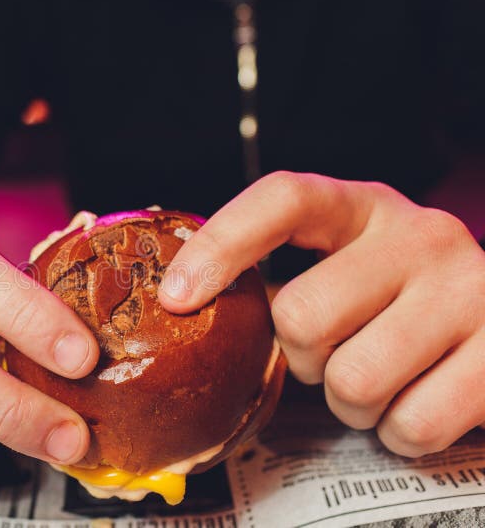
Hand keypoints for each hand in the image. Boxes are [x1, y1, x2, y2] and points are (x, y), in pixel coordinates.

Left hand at [159, 171, 484, 456]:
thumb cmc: (397, 302)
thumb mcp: (345, 266)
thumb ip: (282, 278)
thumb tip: (185, 304)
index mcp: (365, 207)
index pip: (282, 200)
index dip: (220, 244)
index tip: (176, 296)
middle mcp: (421, 235)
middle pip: (302, 316)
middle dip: (304, 358)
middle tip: (332, 356)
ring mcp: (469, 291)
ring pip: (353, 380)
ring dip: (350, 404)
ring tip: (377, 380)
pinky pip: (410, 424)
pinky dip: (398, 432)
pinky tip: (416, 400)